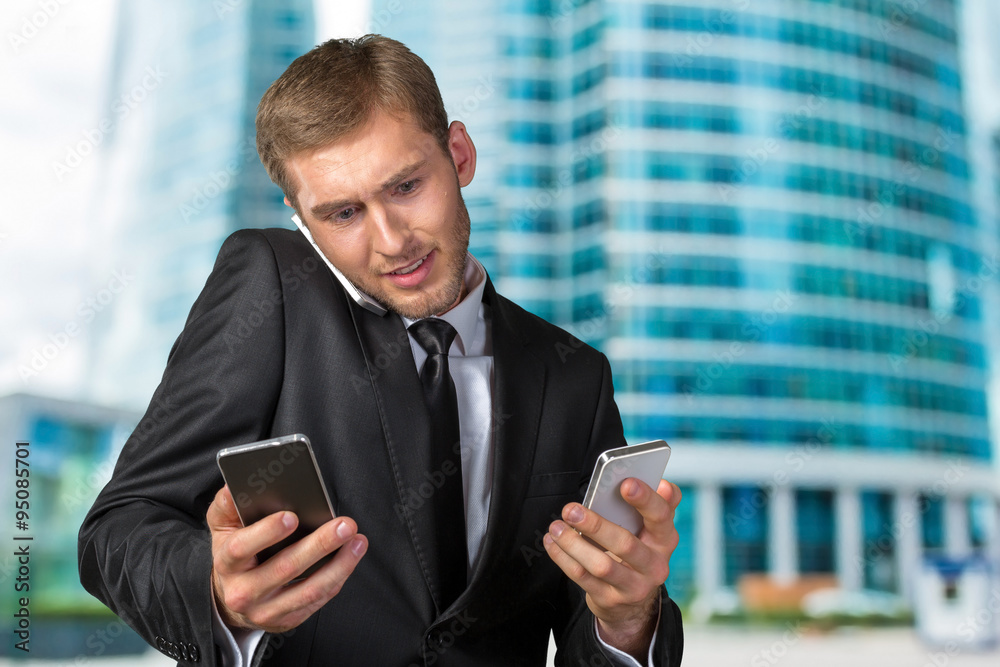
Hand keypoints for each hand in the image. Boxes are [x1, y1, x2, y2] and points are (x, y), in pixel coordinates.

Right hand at [207, 485, 367, 632]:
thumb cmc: (235, 555)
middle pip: (285, 568)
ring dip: (339, 564)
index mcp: (227, 564)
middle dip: (319, 544)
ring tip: (358, 541)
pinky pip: (317, 600)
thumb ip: (227, 505)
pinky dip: (338, 577)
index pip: (242, 548)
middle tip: (344, 525)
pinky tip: (351, 557)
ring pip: (308, 590)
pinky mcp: (287, 620)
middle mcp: (244, 592)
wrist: (232, 601)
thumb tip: (234, 485)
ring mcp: (266, 610)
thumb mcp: (223, 528)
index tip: (292, 516)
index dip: (266, 532)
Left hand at [543, 479, 680, 658]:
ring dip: (573, 544)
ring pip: (601, 565)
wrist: (634, 603)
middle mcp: (654, 565)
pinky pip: (583, 578)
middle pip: (626, 544)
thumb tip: (664, 485)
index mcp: (665, 540)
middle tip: (571, 510)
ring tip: (557, 527)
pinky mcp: (610, 600)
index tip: (626, 483)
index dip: (646, 500)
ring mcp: (633, 586)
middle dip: (596, 525)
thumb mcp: (652, 531)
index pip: (661, 516)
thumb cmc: (639, 551)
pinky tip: (553, 542)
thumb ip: (657, 504)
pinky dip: (563, 558)